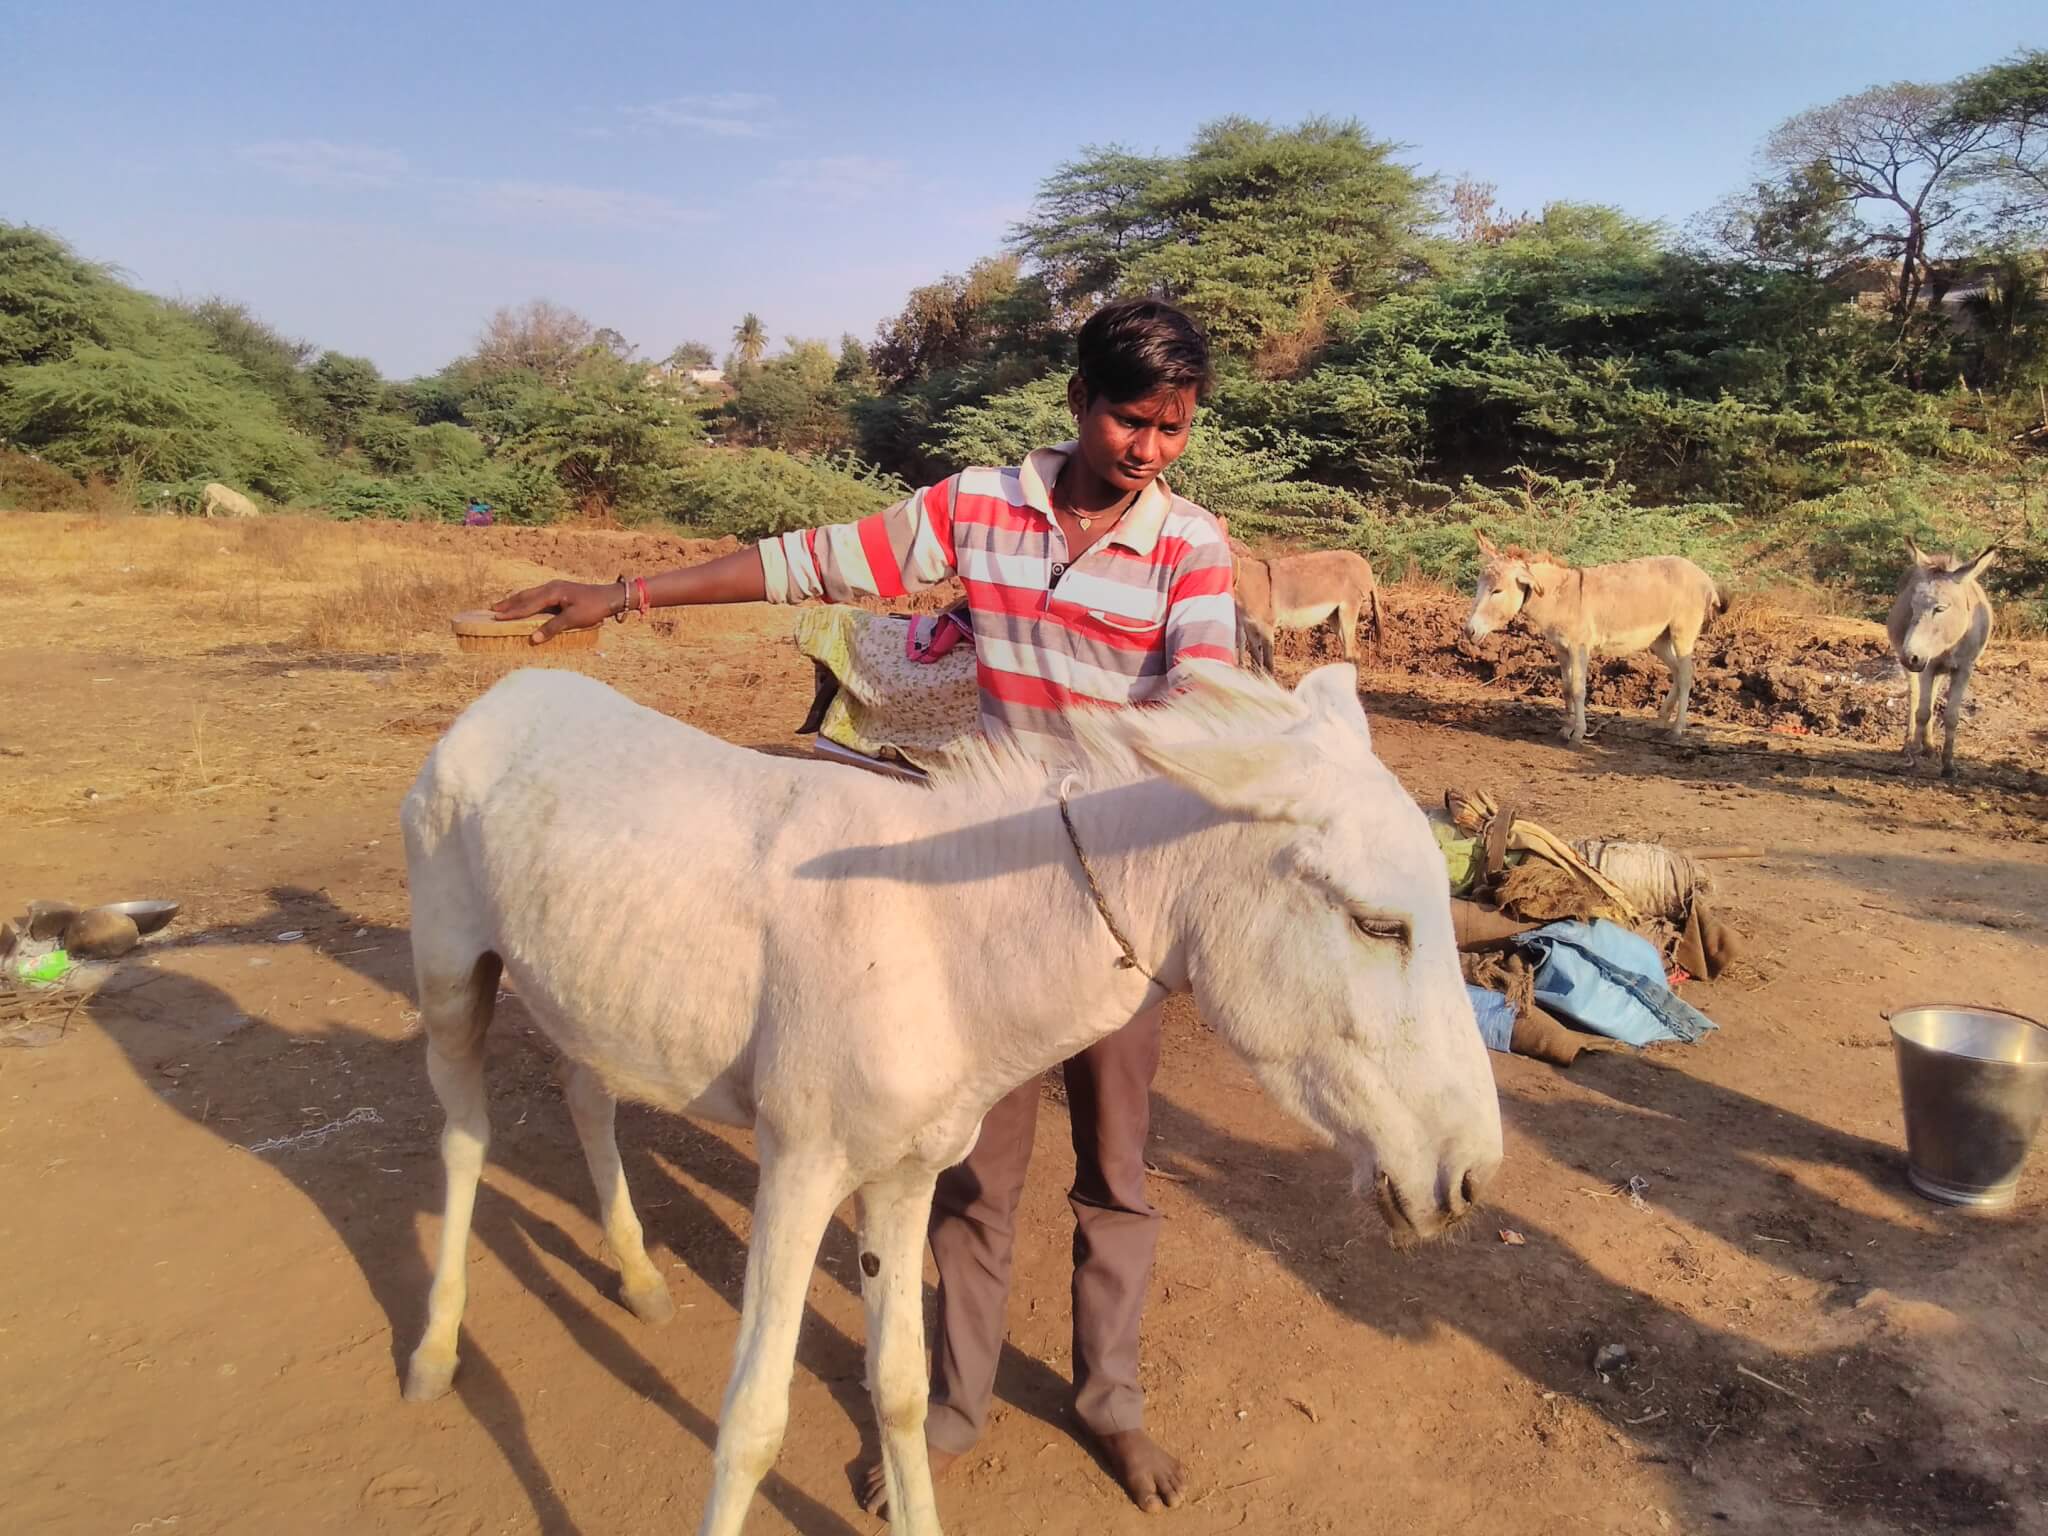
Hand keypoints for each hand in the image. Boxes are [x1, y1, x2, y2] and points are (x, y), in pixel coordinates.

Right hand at [492, 579, 622, 642]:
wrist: (610, 596)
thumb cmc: (593, 607)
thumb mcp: (573, 619)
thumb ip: (552, 628)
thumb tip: (532, 639)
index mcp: (552, 592)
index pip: (527, 605)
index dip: (512, 612)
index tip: (496, 616)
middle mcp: (550, 587)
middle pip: (525, 596)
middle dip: (509, 604)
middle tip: (492, 609)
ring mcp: (555, 587)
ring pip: (530, 594)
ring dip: (516, 601)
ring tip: (502, 606)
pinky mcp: (559, 590)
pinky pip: (537, 595)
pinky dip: (527, 601)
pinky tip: (524, 604)